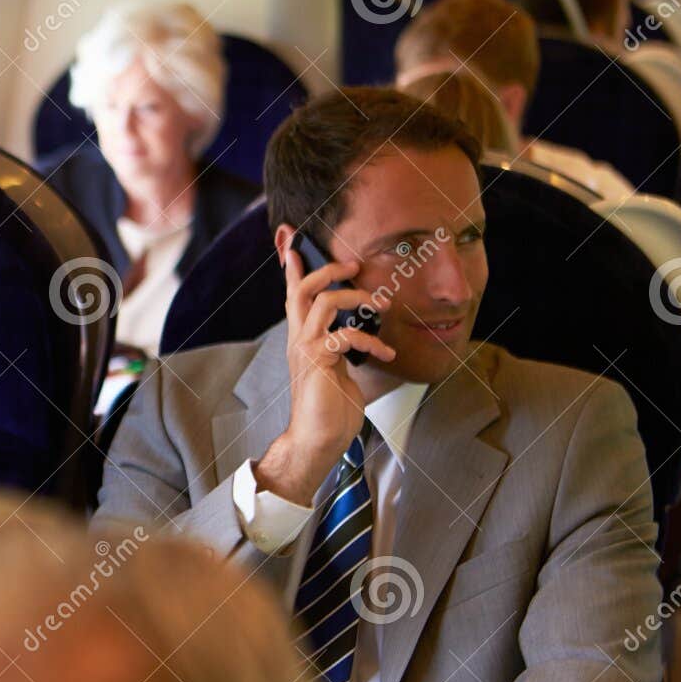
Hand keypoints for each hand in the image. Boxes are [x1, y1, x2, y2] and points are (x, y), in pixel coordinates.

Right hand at [254, 246, 394, 505]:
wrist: (317, 439)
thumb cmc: (329, 409)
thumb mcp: (338, 369)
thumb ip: (342, 346)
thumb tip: (360, 333)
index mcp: (303, 338)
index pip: (294, 295)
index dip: (293, 268)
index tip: (294, 242)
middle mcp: (300, 338)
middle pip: (304, 288)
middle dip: (328, 269)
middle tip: (353, 264)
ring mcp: (307, 349)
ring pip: (324, 302)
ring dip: (357, 297)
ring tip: (382, 305)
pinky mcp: (319, 361)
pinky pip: (346, 336)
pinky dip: (372, 341)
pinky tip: (387, 352)